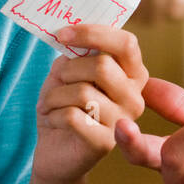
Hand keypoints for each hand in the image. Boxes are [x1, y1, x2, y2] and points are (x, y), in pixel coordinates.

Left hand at [31, 25, 148, 183]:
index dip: (92, 33)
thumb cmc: (64, 104)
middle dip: (68, 69)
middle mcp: (135, 97)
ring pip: (83, 92)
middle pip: (102, 65)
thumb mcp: (66, 72)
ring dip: (54, 95)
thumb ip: (74, 53)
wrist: (55, 149)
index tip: (62, 34)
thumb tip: (70, 35)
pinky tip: (53, 120)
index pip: (126, 43)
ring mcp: (123, 121)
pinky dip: (53, 114)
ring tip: (49, 104)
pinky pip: (72, 116)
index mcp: (132, 73)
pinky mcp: (105, 143)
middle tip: (58, 80)